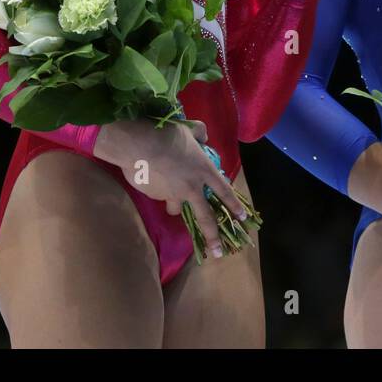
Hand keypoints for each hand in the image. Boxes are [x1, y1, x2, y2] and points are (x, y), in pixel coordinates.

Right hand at [93, 118, 245, 257]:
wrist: (139, 144)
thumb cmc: (168, 134)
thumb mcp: (189, 130)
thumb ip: (200, 134)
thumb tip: (203, 137)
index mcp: (204, 171)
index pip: (225, 192)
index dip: (234, 206)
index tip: (242, 219)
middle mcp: (191, 188)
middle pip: (206, 218)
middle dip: (214, 237)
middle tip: (218, 252)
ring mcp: (172, 195)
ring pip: (176, 208)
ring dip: (176, 206)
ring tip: (171, 196)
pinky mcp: (154, 196)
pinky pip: (158, 195)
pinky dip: (157, 189)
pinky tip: (149, 176)